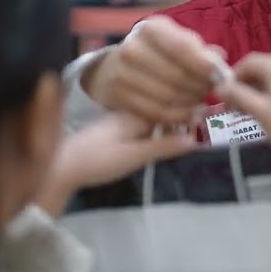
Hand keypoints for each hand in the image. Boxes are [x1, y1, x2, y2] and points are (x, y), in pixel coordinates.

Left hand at [37, 113, 195, 214]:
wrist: (59, 167)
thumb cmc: (97, 160)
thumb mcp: (135, 156)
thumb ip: (164, 146)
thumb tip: (196, 138)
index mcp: (138, 113)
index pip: (171, 104)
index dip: (191, 106)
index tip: (212, 112)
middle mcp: (131, 112)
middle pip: (164, 108)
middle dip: (184, 112)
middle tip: (208, 121)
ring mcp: (121, 121)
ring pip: (154, 116)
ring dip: (171, 121)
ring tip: (193, 130)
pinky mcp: (114, 131)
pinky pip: (144, 124)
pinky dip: (158, 128)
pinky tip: (165, 138)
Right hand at [83, 15, 223, 126]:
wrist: (118, 67)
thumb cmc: (159, 52)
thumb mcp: (179, 42)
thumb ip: (201, 51)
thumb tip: (220, 58)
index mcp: (150, 28)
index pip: (182, 47)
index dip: (204, 65)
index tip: (221, 76)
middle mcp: (132, 48)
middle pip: (177, 75)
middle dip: (201, 86)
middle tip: (212, 91)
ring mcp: (122, 73)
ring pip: (169, 97)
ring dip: (192, 102)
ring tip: (201, 100)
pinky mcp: (119, 96)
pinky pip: (157, 112)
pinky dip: (179, 116)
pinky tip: (191, 113)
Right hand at [214, 53, 270, 180]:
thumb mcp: (259, 111)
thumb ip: (237, 95)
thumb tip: (220, 87)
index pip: (250, 61)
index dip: (234, 75)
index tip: (226, 93)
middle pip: (267, 67)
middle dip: (249, 83)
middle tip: (237, 104)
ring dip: (265, 88)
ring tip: (255, 108)